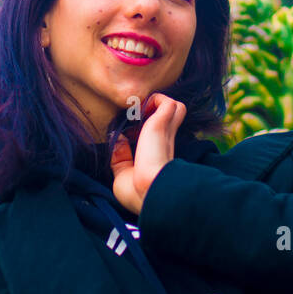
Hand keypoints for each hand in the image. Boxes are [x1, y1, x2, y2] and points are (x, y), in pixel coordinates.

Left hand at [109, 92, 186, 215]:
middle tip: (136, 117)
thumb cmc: (137, 193)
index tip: (131, 133)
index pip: (161, 136)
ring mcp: (166, 131)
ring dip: (158, 104)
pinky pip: (167, 102)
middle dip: (153, 113)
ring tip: (141, 110)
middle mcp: (165, 142)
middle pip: (170, 118)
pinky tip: (142, 108)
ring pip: (175, 107)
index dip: (147, 129)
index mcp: (159, 156)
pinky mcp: (162, 123)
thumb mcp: (122, 175)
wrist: (149, 193)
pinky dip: (155, 99)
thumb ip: (120, 158)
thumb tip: (117, 139)